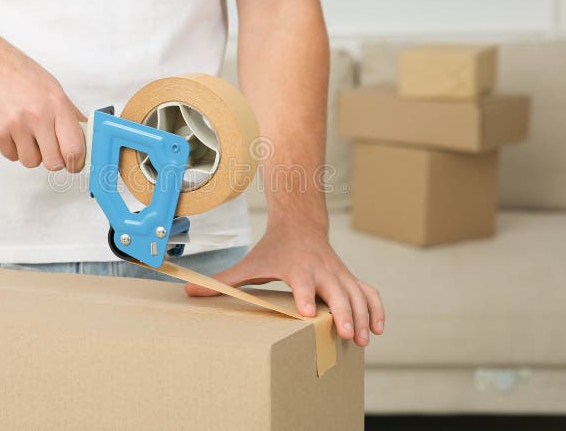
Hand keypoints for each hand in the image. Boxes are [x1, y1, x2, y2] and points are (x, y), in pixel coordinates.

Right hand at [0, 27, 86, 170]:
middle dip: (52, 159)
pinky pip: (11, 156)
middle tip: (48, 148)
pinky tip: (11, 129)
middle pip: (54, 162)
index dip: (76, 161)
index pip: (75, 147)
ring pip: (31, 162)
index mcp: (57, 104)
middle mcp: (38, 115)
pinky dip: (12, 148)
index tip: (74, 164)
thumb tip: (85, 134)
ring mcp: (16, 125)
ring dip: (30, 153)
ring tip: (26, 133)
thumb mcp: (52, 88)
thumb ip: (69, 113)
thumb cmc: (18, 74)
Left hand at [185, 222, 384, 346]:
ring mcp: (339, 274)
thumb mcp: (250, 264)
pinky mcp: (349, 277)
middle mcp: (322, 271)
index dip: (307, 297)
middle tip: (345, 334)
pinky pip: (369, 292)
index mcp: (297, 268)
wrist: (300, 224)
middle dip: (343, 312)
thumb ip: (223, 280)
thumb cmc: (274, 249)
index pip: (303, 284)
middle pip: (337, 292)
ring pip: (357, 294)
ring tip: (361, 340)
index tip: (308, 313)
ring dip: (362, 316)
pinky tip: (376, 329)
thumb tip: (189, 291)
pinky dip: (376, 309)